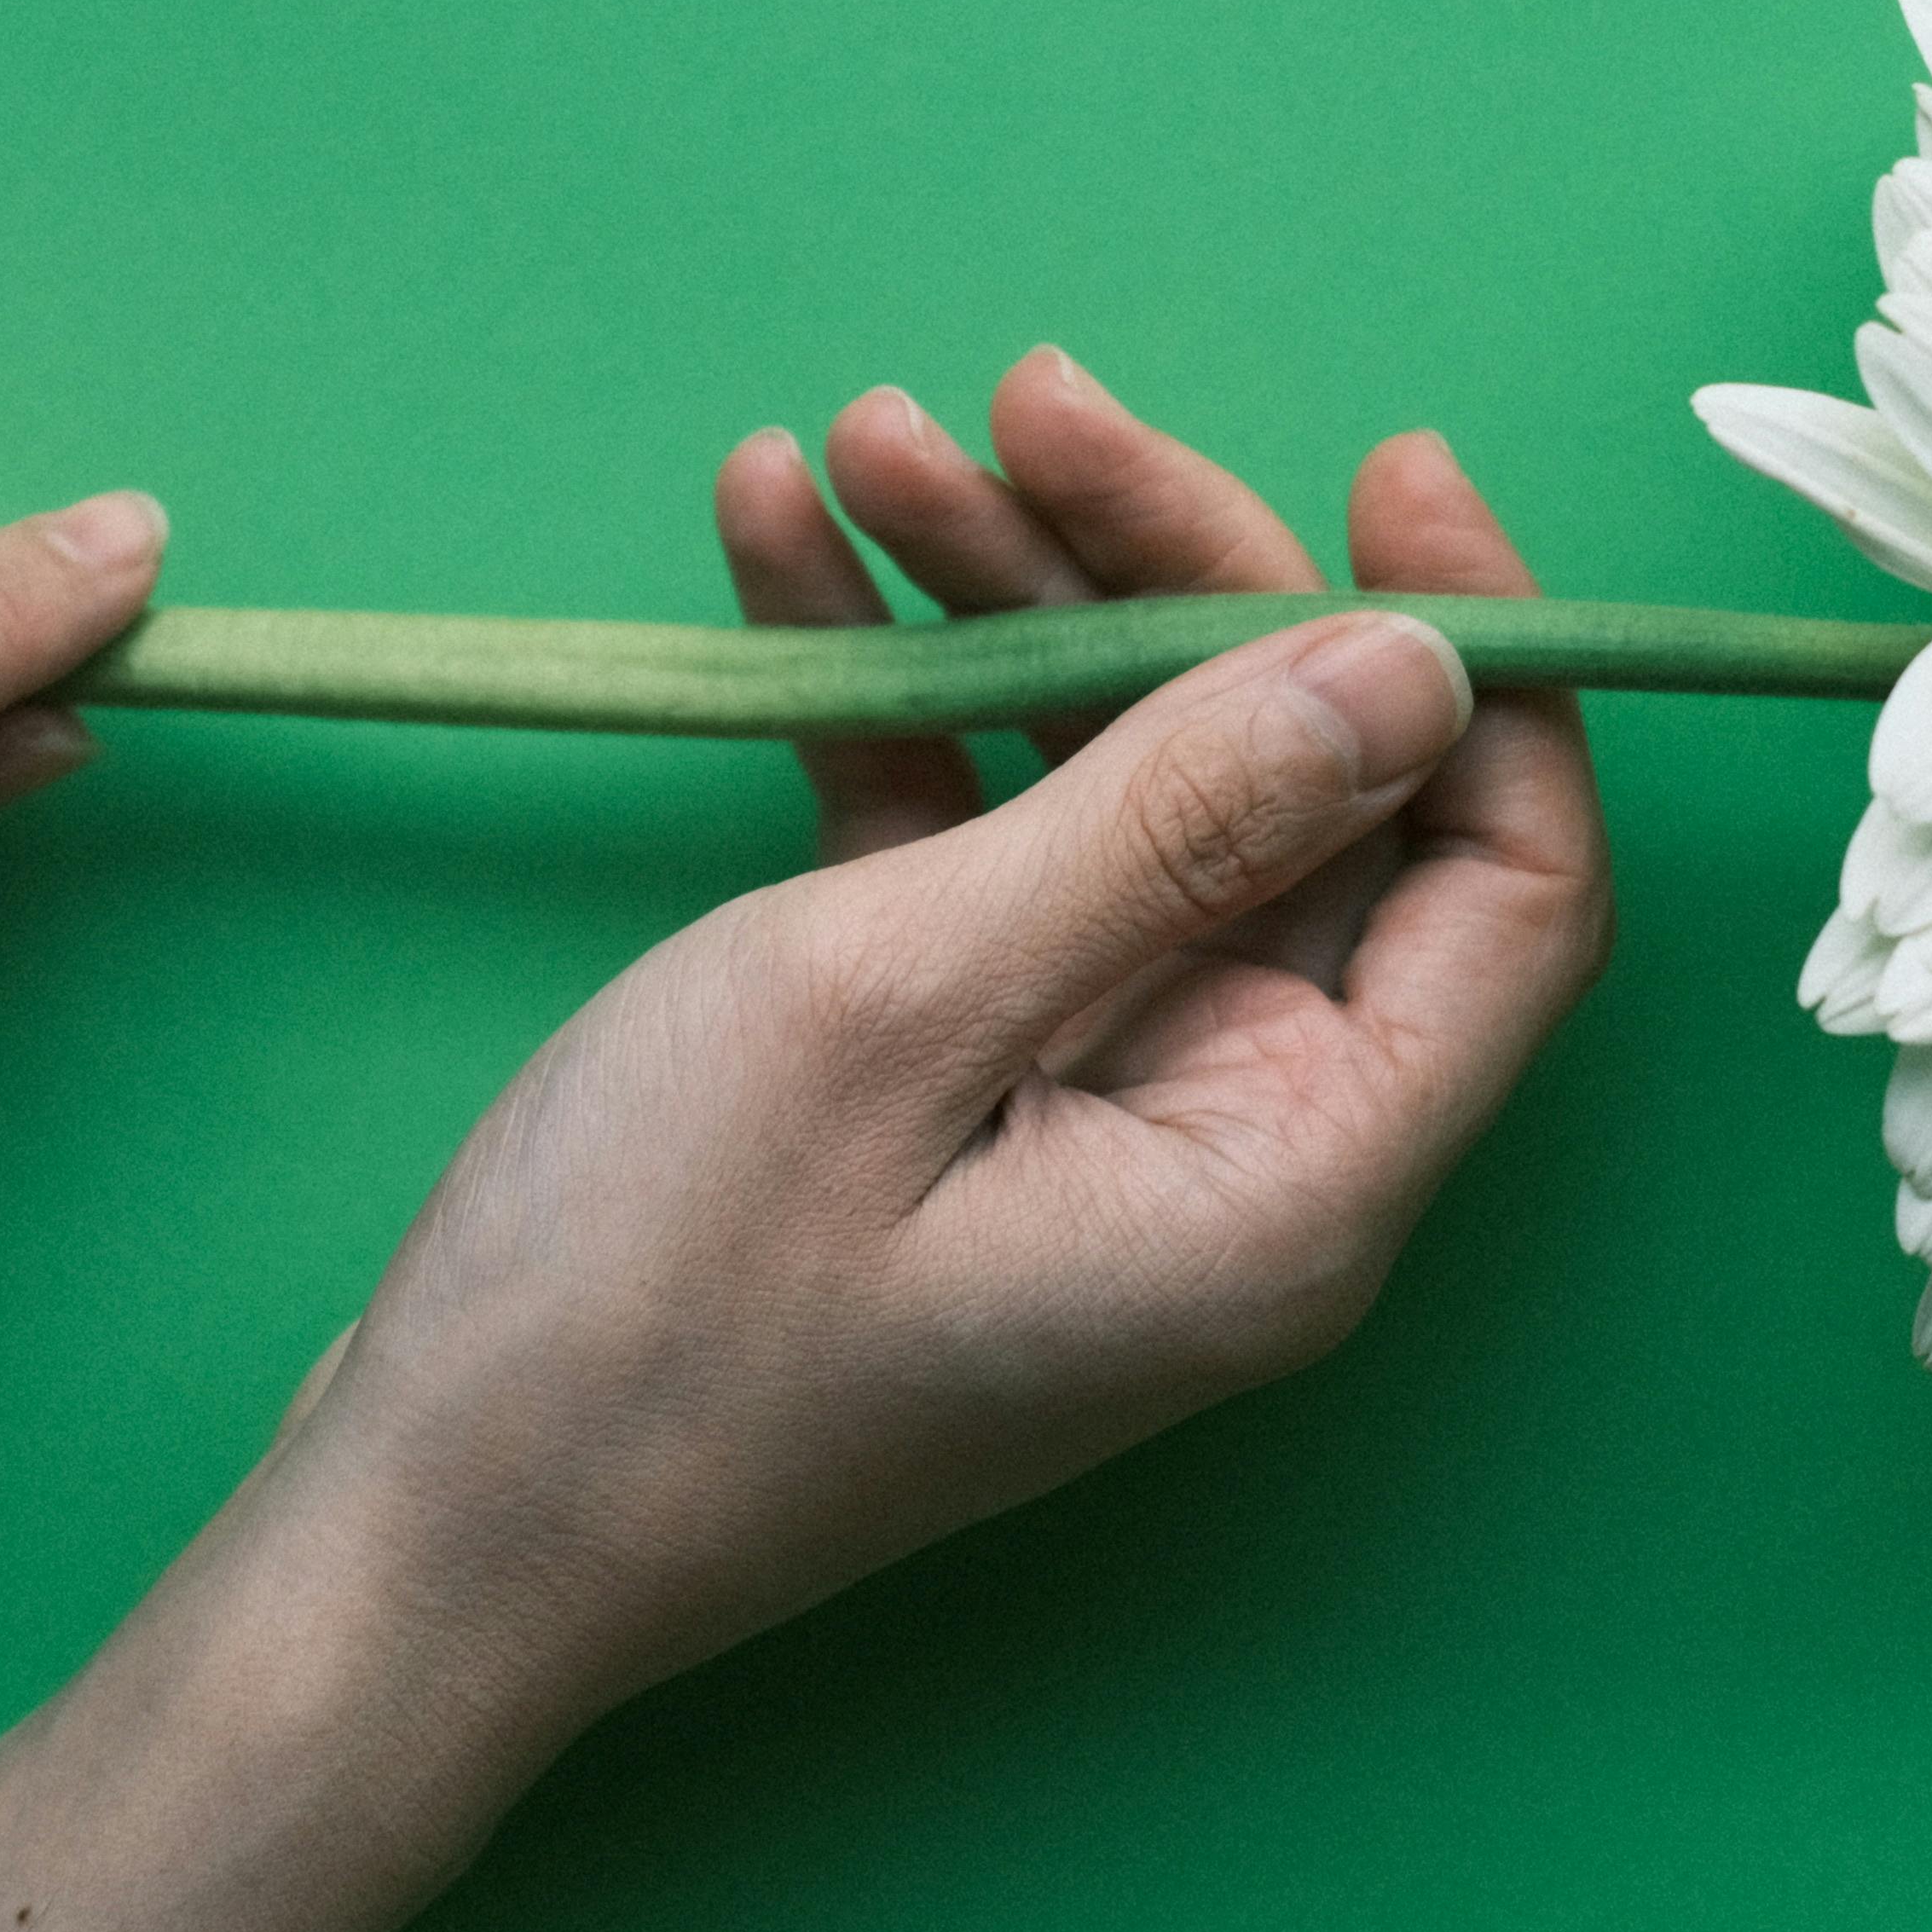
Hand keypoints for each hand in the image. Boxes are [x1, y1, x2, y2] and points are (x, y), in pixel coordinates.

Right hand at [316, 349, 1613, 1709]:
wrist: (422, 1528)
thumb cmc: (648, 1316)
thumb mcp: (902, 1003)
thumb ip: (1169, 818)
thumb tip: (1417, 668)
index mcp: (1292, 1174)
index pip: (1508, 884)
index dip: (1478, 662)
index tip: (1378, 466)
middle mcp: (1228, 1142)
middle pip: (1296, 793)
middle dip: (1162, 574)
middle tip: (1014, 403)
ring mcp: (1083, 1109)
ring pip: (1118, 791)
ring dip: (999, 600)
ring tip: (850, 440)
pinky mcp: (944, 1085)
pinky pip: (971, 847)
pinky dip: (887, 700)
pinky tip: (773, 541)